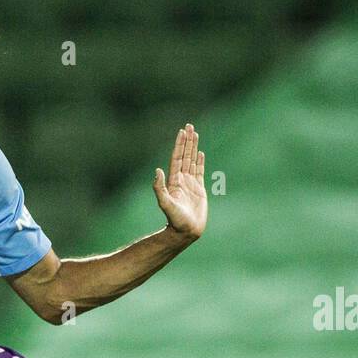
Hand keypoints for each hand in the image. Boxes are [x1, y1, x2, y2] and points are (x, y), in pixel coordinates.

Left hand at [153, 123, 206, 239]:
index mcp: (174, 181)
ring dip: (193, 147)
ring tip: (195, 134)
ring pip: (192, 161)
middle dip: (187, 141)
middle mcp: (181, 180)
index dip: (179, 145)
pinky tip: (200, 153)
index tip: (182, 131)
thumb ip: (159, 188)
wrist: (186, 231)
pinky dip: (200, 161)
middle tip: (189, 126)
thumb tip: (157, 171)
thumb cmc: (175, 220)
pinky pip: (200, 172)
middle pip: (184, 156)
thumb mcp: (165, 204)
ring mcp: (190, 184)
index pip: (177, 158)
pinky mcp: (199, 190)